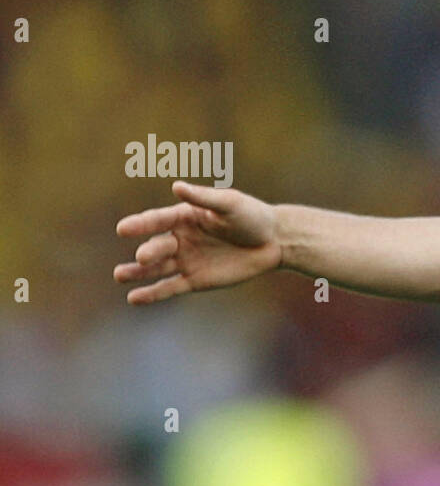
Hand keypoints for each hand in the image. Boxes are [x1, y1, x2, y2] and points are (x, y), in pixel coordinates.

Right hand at [114, 180, 281, 303]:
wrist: (274, 241)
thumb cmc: (252, 216)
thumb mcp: (230, 203)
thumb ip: (204, 198)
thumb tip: (176, 187)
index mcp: (185, 216)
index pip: (158, 220)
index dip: (141, 224)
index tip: (123, 229)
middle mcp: (180, 238)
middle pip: (159, 246)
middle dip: (149, 252)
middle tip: (143, 257)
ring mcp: (186, 260)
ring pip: (158, 268)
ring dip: (138, 273)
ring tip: (119, 275)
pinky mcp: (195, 280)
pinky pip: (170, 287)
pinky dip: (153, 294)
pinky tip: (134, 298)